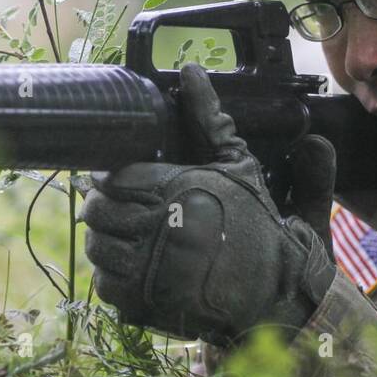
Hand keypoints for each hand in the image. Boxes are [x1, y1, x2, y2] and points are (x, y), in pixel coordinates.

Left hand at [82, 62, 337, 345]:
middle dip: (103, 206)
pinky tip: (133, 265)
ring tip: (124, 235)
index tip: (117, 179)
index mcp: (177, 189)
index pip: (115, 176)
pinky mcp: (146, 304)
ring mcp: (150, 271)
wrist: (277, 288)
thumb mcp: (238, 165)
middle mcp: (159, 229)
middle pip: (99, 210)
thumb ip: (210, 119)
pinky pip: (106, 284)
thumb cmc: (257, 223)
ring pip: (98, 247)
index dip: (110, 177)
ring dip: (105, 239)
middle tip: (118, 206)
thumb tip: (191, 72)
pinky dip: (112, 274)